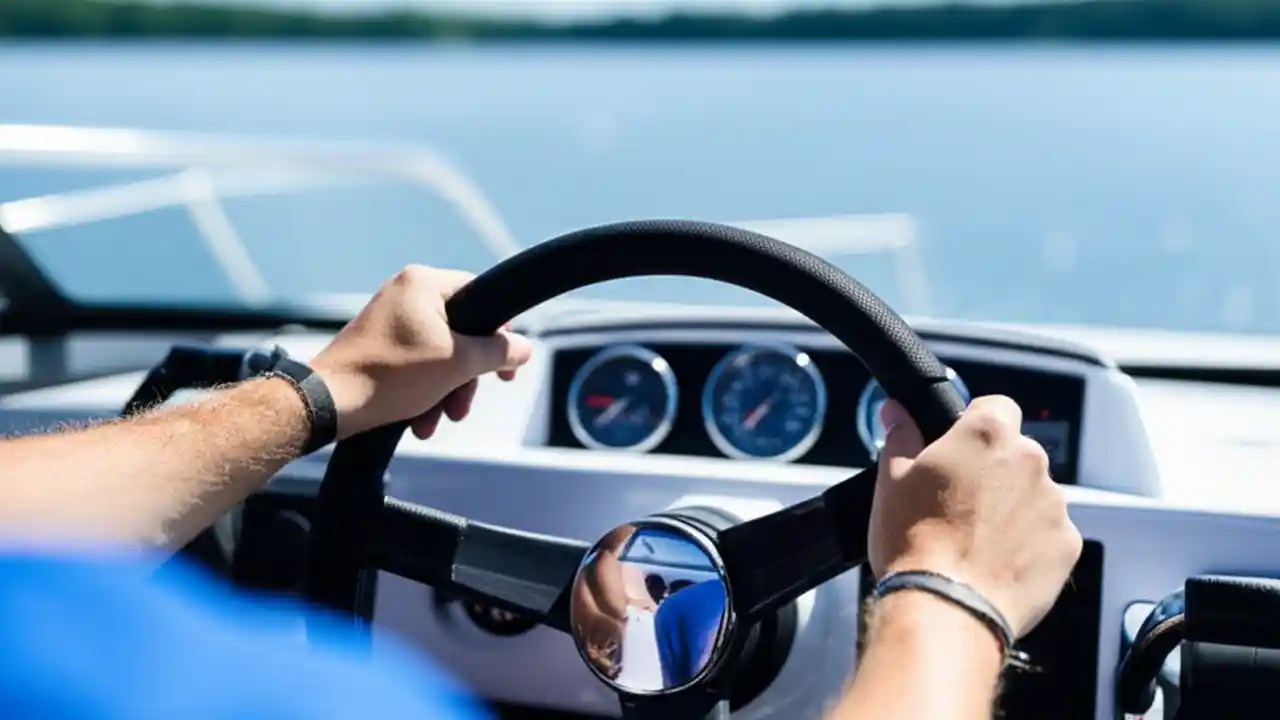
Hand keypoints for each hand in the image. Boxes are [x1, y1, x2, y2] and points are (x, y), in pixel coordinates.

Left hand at [310, 265, 532, 439]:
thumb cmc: (389, 376)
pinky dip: (424, 390)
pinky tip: (420, 420)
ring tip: (438, 419)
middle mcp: (405, 292)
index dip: (500, 332)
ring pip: (440, 352)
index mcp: (424, 282)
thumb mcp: (458, 363)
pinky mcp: (377, 343)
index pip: (482, 295)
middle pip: (461, 331)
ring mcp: (389, 318)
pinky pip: (416, 362)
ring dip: (446, 390)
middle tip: (465, 404)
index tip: (506, 366)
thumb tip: (524, 347)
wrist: (329, 403)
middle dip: (466, 376)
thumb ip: (498, 351)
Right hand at [868, 395, 1082, 638]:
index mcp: (987, 435)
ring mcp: (1054, 504)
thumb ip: (901, 435)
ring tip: (976, 540)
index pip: (996, 406)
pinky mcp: (1067, 545)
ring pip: (1033, 494)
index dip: (975, 425)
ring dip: (1013, 508)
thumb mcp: (891, 480)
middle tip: (959, 503)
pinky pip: (1049, 533)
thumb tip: (898, 410)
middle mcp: (1029, 461)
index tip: (960, 449)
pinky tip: (997, 562)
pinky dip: (1029, 543)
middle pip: (1017, 453)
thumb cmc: (915, 543)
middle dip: (994, 471)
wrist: (946, 608)